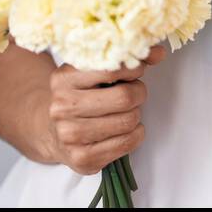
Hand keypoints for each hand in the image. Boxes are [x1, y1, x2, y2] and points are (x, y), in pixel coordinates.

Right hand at [44, 43, 166, 175]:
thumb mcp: (94, 71)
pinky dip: (135, 134)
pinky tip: (125, 130)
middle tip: (134, 93)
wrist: (53, 133)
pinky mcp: (82, 158)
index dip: (133, 68)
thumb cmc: (82, 97)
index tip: (136, 69)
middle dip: (138, 93)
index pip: (111, 69)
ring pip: (128, 121)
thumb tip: (158, 52)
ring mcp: (70, 135)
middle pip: (124, 97)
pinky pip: (127, 142)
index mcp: (64, 79)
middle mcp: (63, 107)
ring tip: (125, 112)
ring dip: (136, 115)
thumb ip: (128, 58)